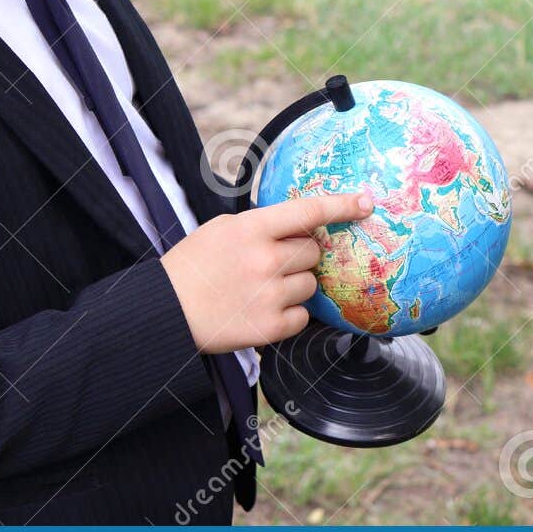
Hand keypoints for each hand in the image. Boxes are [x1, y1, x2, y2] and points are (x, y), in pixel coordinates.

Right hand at [160, 190, 373, 352]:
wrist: (165, 310)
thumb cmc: (193, 266)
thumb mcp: (222, 229)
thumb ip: (262, 224)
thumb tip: (300, 225)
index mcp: (251, 229)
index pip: (307, 211)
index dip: (341, 205)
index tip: (367, 203)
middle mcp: (264, 260)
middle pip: (314, 252)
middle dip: (302, 256)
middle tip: (274, 263)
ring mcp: (268, 295)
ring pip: (311, 285)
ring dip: (295, 286)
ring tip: (262, 289)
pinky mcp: (268, 328)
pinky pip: (302, 316)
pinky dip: (290, 315)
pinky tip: (264, 310)